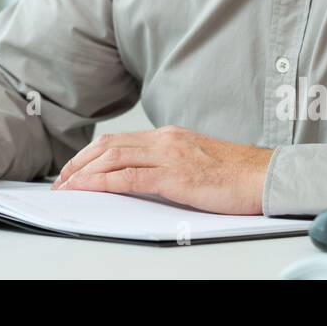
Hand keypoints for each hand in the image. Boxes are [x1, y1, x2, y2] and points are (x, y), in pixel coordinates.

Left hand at [52, 125, 274, 214]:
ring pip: (113, 158)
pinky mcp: (176, 176)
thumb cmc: (236, 175)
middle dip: (79, 163)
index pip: (119, 140)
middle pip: (109, 146)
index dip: (90, 154)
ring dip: (84, 173)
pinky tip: (88, 189)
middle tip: (61, 181)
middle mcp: (165, 140)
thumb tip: (144, 177)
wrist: (265, 176)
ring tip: (66, 187)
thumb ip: (169, 164)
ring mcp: (169, 156)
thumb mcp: (195, 162)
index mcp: (169, 136)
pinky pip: (130, 178)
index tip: (74, 170)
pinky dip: (103, 183)